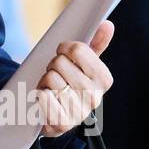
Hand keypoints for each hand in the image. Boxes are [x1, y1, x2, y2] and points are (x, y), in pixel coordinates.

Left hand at [36, 20, 113, 136]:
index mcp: (103, 80)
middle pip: (60, 62)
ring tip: (50, 89)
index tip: (63, 55)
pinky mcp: (62, 124)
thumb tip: (108, 24)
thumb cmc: (70, 85)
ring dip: (44, 81)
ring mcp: (79, 112)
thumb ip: (96, 44)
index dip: (64, 49)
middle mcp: (94, 96)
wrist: (56, 116)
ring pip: (50, 78)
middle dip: (53, 66)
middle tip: (56, 77)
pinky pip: (45, 97)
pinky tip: (45, 99)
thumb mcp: (84, 65)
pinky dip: (40, 94)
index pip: (78, 49)